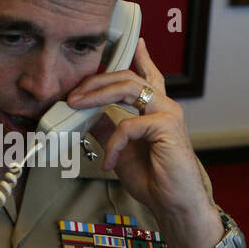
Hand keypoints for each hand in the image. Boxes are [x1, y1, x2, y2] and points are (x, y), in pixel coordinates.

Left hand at [67, 38, 221, 247]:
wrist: (175, 205)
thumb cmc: (155, 180)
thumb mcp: (120, 150)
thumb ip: (106, 129)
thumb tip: (85, 115)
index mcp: (156, 109)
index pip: (147, 75)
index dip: (139, 57)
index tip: (131, 42)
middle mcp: (165, 106)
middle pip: (126, 77)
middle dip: (95, 81)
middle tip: (72, 92)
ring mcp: (168, 114)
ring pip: (126, 89)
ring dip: (95, 96)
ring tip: (75, 107)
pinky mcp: (167, 127)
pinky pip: (127, 125)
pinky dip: (111, 144)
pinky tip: (107, 161)